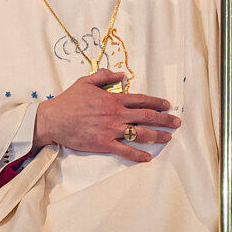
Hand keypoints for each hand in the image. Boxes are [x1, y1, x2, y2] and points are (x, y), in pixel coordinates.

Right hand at [33, 68, 180, 162]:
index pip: (142, 100)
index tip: (168, 105)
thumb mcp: (86, 81)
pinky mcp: (104, 144)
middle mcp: (116, 114)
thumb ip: (105, 76)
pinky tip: (147, 157)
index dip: (157, 102)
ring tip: (168, 138)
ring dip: (157, 136)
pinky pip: (125, 151)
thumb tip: (121, 74)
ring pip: (140, 133)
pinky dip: (138, 155)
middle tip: (177, 122)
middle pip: (147, 116)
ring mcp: (111, 130)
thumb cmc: (69, 100)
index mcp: (113, 98)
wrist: (54, 119)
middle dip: (165, 120)